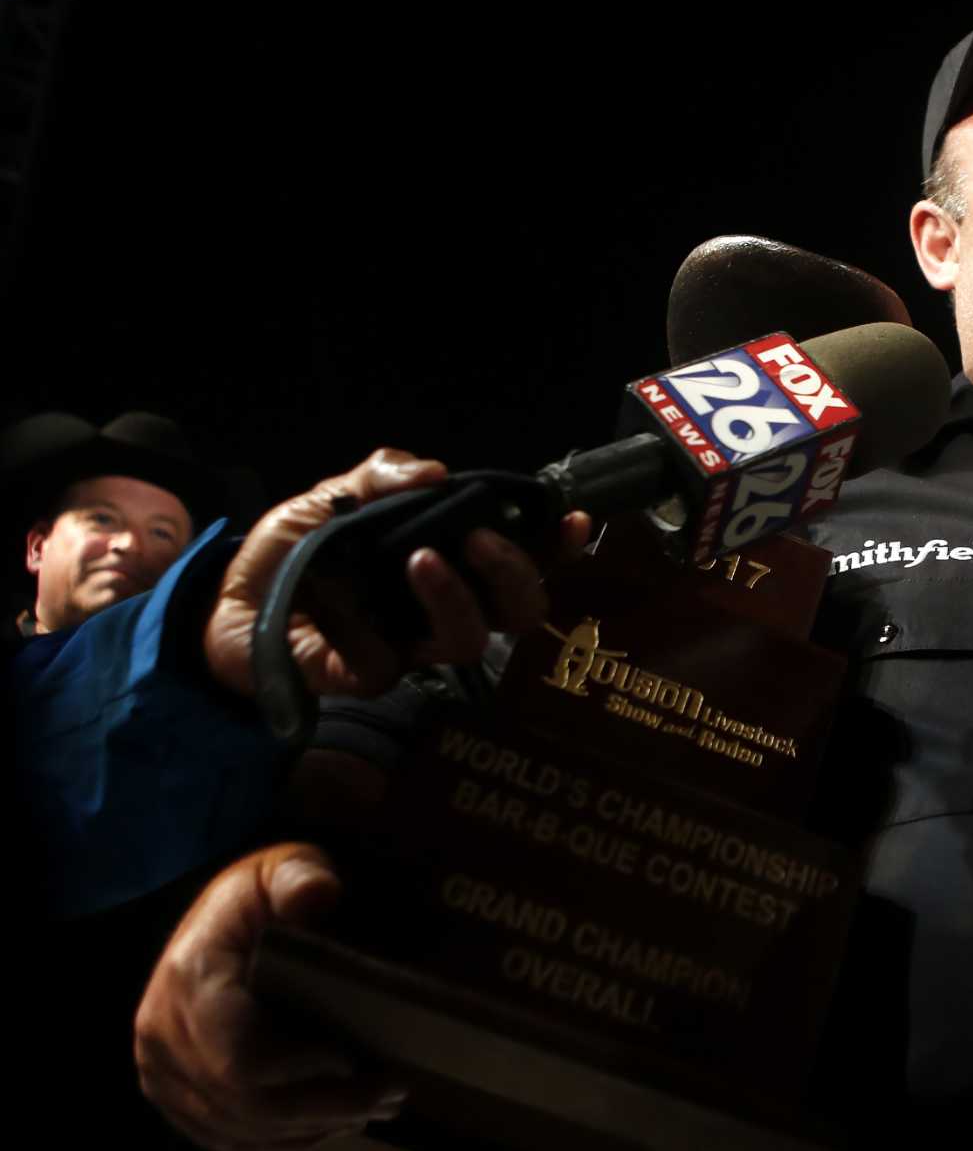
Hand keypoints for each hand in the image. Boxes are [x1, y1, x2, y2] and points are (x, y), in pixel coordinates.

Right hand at [135, 844, 404, 1150]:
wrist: (213, 919)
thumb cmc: (257, 893)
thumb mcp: (282, 867)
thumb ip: (300, 877)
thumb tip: (316, 894)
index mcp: (189, 983)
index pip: (242, 1060)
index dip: (304, 1072)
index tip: (359, 1059)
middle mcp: (162, 1037)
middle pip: (248, 1104)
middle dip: (326, 1107)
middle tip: (392, 1093)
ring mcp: (163, 1073)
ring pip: (240, 1131)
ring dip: (313, 1129)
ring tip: (376, 1109)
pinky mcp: (174, 1096)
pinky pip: (227, 1138)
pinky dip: (283, 1140)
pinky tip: (330, 1127)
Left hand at [204, 447, 592, 698]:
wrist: (223, 602)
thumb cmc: (290, 551)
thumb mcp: (333, 494)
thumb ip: (383, 474)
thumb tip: (437, 472)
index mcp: (448, 561)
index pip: (522, 558)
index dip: (556, 545)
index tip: (572, 521)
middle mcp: (441, 607)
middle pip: (519, 611)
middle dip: (516, 574)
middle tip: (481, 542)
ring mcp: (410, 647)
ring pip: (471, 642)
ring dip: (456, 598)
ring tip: (419, 561)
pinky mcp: (369, 679)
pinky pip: (391, 665)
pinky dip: (369, 631)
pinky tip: (338, 609)